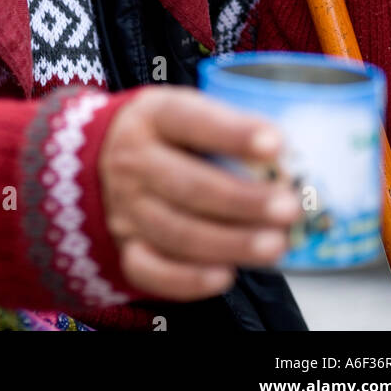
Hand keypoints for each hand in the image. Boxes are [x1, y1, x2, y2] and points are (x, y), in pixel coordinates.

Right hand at [97, 86, 304, 300]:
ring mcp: (127, 208)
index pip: (191, 120)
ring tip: (275, 245)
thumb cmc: (166, 134)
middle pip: (187, 185)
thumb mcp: (188, 111)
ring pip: (177, 232)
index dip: (234, 133)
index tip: (276, 145)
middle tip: (288, 208)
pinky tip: (226, 275)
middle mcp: (134, 161)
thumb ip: (230, 131)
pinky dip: (188, 279)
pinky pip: (151, 270)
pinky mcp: (126, 246)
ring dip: (230, 242)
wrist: (102, 157)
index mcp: (153, 115)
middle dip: (243, 200)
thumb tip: (287, 162)